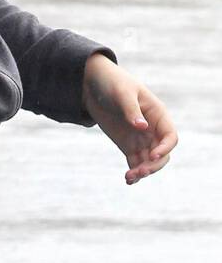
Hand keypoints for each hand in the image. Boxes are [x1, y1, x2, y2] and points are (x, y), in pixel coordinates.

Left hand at [81, 54, 177, 183]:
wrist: (91, 83)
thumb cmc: (112, 82)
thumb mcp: (122, 93)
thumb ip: (132, 110)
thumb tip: (143, 127)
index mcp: (157, 114)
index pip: (170, 136)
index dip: (165, 148)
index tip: (152, 156)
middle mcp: (152, 129)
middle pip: (162, 154)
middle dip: (153, 165)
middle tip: (139, 171)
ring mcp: (141, 138)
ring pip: (148, 162)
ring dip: (142, 171)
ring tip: (129, 177)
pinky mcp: (128, 145)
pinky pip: (135, 162)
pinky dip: (134, 172)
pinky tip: (128, 180)